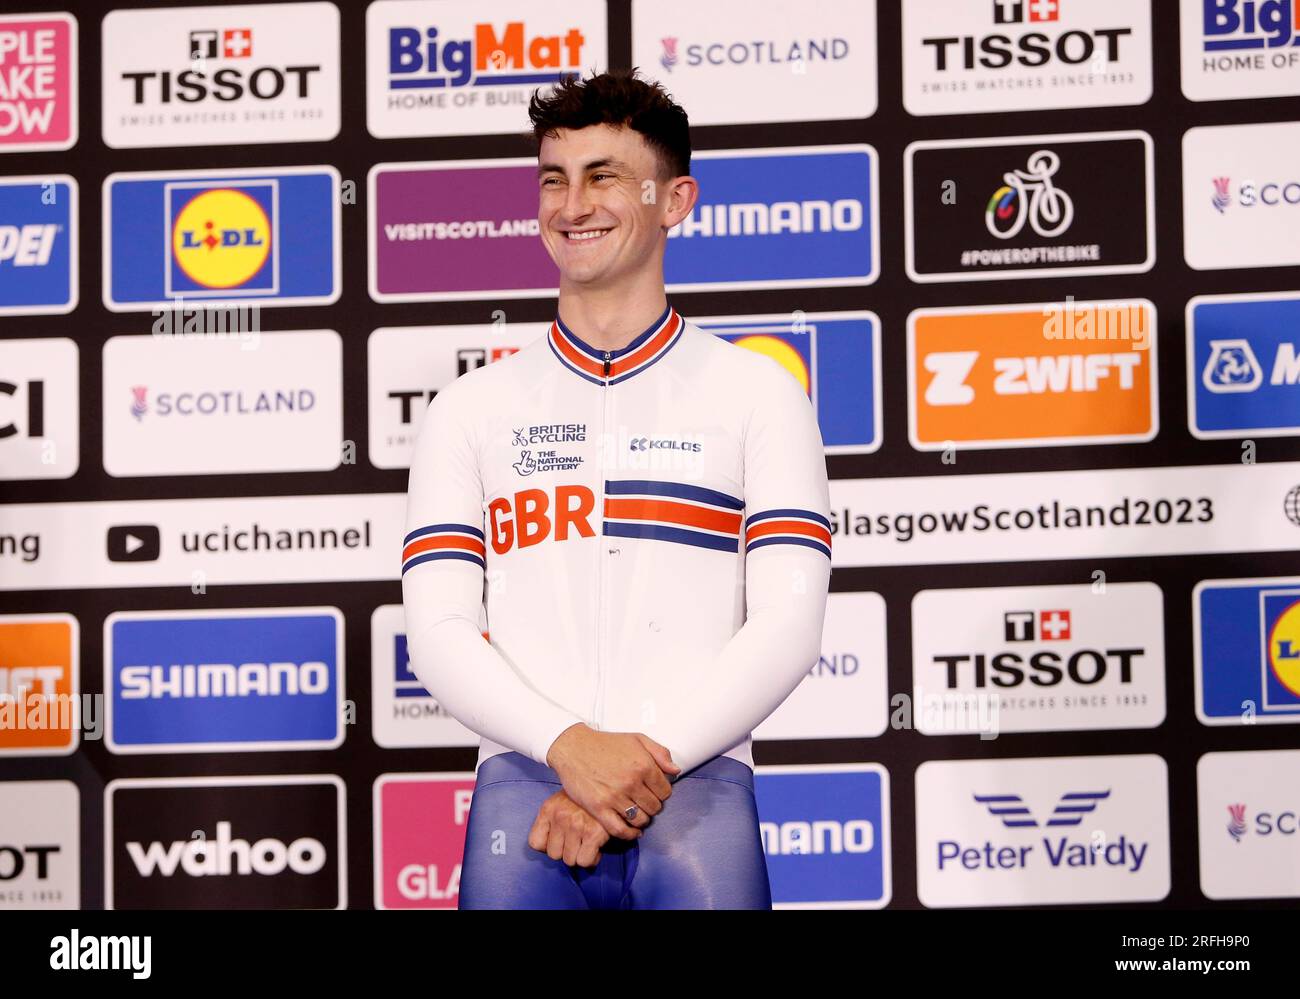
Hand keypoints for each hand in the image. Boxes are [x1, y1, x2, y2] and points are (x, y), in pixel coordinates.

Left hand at [527, 789, 611, 867]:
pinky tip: (596, 847)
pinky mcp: (593, 833)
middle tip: (576, 841)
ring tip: (586, 843)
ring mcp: (576, 825)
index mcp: (549, 808)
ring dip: (579, 855)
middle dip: (565, 851)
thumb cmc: (582, 800)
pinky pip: (585, 861)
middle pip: (554, 855)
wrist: (608, 787)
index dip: (547, 846)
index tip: (558, 841)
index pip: (535, 843)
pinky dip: (591, 859)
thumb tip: (546, 848)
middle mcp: (560, 817)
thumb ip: (550, 821)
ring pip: (570, 861)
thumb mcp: (560, 802)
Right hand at [545, 724, 681, 840]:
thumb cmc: (607, 743)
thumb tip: (676, 771)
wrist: (574, 748)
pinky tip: (632, 831)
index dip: (661, 792)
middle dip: (652, 805)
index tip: (653, 791)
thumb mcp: (637, 739)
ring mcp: (615, 797)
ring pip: (640, 819)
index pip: (665, 792)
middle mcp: (631, 783)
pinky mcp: (599, 808)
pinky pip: (620, 830)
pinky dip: (629, 834)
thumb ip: (660, 753)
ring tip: (637, 813)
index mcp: (644, 766)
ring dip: (642, 819)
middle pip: (654, 807)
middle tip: (644, 801)